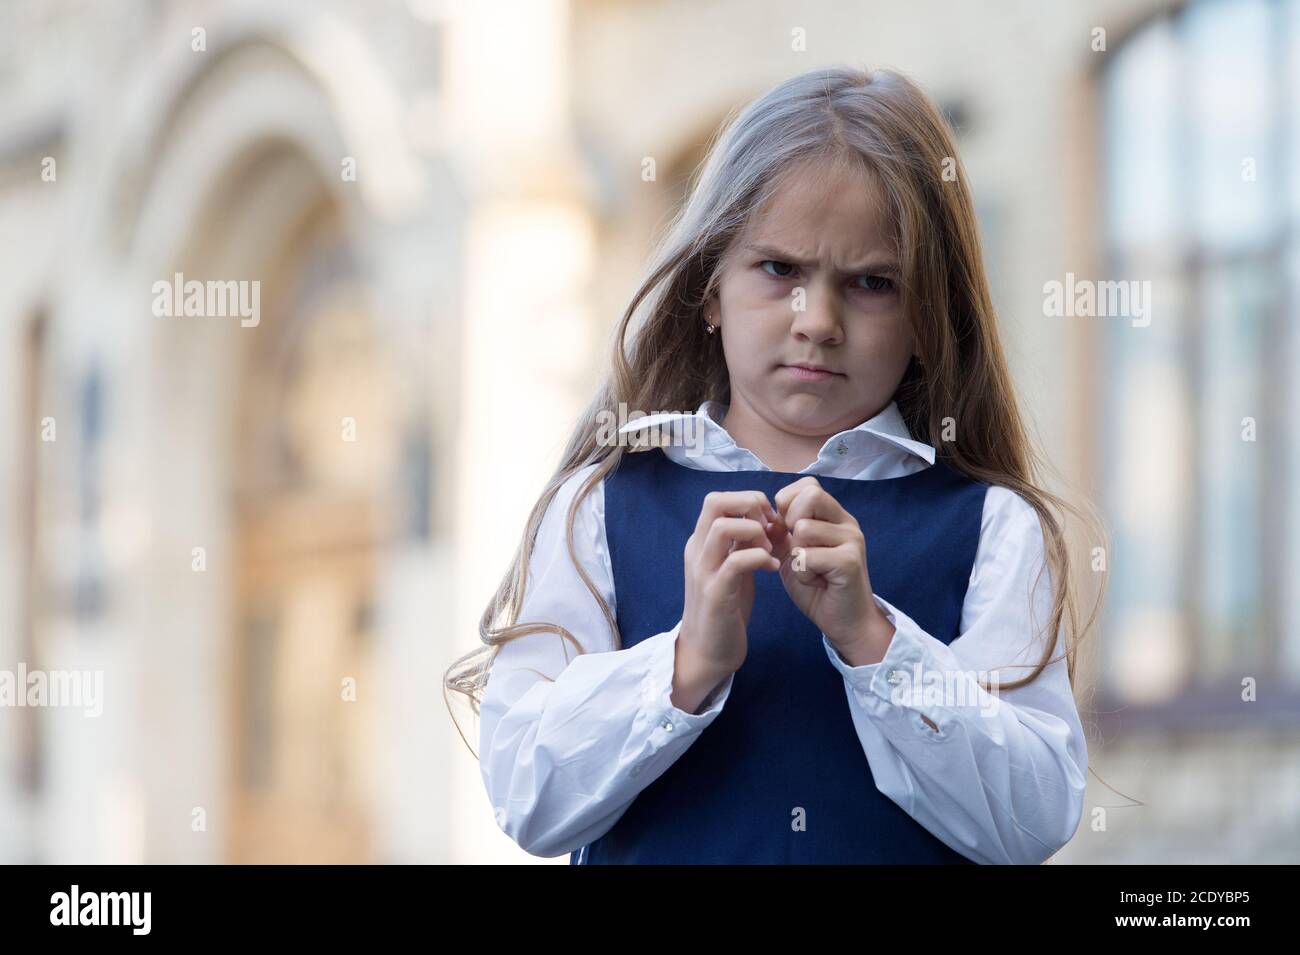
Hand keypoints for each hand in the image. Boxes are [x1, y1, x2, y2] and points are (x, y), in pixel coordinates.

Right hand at [675, 490, 783, 708]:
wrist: (707, 652)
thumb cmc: (724, 610)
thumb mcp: (731, 570)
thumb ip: (741, 546)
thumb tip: (763, 523)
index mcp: (701, 543)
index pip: (717, 499)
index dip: (747, 500)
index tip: (768, 519)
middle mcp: (697, 551)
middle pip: (715, 502)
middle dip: (750, 505)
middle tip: (770, 526)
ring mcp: (703, 571)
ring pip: (722, 527)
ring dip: (754, 531)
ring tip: (770, 548)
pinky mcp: (715, 593)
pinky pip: (736, 561)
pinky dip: (760, 558)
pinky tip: (773, 569)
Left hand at [769, 477, 894, 663]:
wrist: (846, 623)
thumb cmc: (819, 588)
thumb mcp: (793, 553)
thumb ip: (781, 531)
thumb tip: (766, 514)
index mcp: (834, 517)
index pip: (808, 485)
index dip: (787, 504)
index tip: (786, 531)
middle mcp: (847, 522)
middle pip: (810, 496)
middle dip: (791, 522)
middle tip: (797, 549)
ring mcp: (852, 540)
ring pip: (803, 528)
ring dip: (796, 555)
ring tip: (810, 571)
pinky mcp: (850, 561)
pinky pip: (808, 556)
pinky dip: (804, 573)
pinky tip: (817, 583)